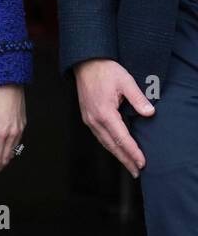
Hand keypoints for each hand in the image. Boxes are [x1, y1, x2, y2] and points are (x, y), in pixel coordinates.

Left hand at [0, 83, 26, 182]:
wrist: (7, 75)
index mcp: (1, 132)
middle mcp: (14, 132)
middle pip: (5, 160)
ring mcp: (20, 127)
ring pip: (12, 153)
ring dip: (1, 162)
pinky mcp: (22, 122)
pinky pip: (16, 143)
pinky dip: (7, 152)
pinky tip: (0, 152)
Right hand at [73, 59, 153, 176]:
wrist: (86, 64)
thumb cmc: (106, 70)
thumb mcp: (126, 81)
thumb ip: (138, 98)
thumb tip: (149, 113)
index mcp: (105, 112)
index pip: (122, 138)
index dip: (132, 152)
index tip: (141, 162)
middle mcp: (94, 120)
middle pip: (112, 145)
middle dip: (125, 159)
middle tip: (136, 171)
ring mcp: (89, 120)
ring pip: (104, 143)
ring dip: (117, 155)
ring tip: (129, 165)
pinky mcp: (88, 118)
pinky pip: (100, 137)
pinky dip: (110, 146)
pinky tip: (117, 150)